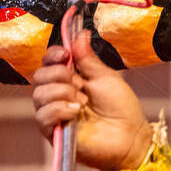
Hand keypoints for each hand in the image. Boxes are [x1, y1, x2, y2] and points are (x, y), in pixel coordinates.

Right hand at [30, 30, 152, 170]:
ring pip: (39, 95)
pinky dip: (59, 110)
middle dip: (58, 75)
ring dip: (61, 93)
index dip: (53, 55)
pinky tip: (75, 112)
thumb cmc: (122, 108)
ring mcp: (55, 115)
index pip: (48, 63)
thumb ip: (87, 58)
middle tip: (80, 84)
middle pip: (39, 76)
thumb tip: (80, 34)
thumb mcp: (105, 77)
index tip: (65, 54)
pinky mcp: (54, 133)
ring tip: (82, 102)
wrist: (131, 136)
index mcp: (70, 80)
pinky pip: (42, 116)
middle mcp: (58, 96)